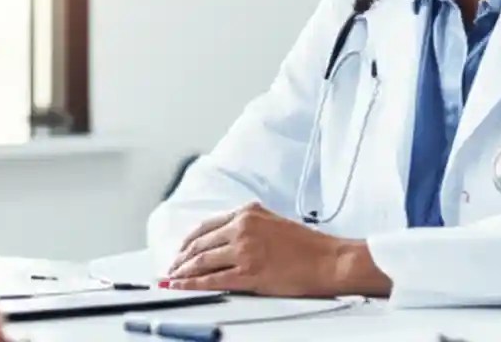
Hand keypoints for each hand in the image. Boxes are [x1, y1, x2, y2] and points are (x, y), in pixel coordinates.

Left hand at [164, 202, 391, 296]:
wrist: (329, 260)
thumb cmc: (307, 245)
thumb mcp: (272, 222)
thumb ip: (247, 225)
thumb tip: (224, 238)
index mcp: (247, 213)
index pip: (206, 226)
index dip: (189, 240)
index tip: (180, 250)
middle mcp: (242, 228)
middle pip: (200, 244)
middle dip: (181, 258)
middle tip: (171, 268)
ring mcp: (244, 250)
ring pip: (202, 262)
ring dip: (182, 272)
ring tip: (172, 279)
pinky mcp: (249, 273)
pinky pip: (212, 280)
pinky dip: (192, 284)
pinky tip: (182, 286)